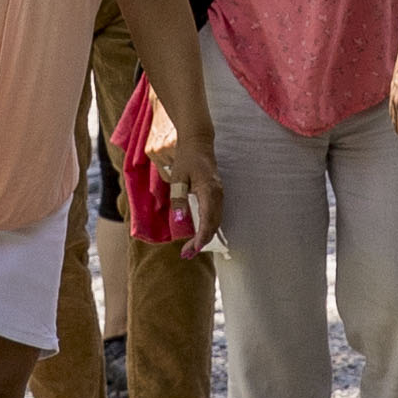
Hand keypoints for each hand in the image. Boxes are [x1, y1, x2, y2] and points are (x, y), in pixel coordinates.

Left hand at [148, 128, 227, 249]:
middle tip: (186, 255)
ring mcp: (219, 196)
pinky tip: (198, 235)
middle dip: (201, 242)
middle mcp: (218, 196)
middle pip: (213, 225)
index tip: (191, 251)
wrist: (199, 142)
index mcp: (209, 191)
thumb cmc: (187, 159)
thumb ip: (179, 199)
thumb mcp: (178, 178)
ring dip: (205, 237)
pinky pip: (215, 216)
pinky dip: (208, 228)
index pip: (208, 221)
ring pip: (215, 222)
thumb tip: (181, 221)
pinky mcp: (217, 196)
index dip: (201, 239)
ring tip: (190, 249)